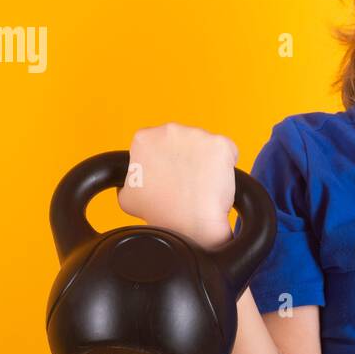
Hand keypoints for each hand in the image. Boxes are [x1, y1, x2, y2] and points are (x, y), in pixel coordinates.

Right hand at [116, 122, 239, 249]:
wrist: (192, 223)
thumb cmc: (162, 212)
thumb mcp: (126, 197)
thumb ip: (128, 180)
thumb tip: (131, 179)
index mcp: (144, 138)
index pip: (157, 143)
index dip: (164, 161)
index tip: (168, 175)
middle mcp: (170, 130)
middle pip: (182, 141)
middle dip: (186, 159)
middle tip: (185, 183)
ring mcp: (198, 135)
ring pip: (205, 146)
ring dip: (205, 161)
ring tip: (200, 185)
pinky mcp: (221, 144)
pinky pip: (227, 151)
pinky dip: (225, 165)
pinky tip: (215, 181)